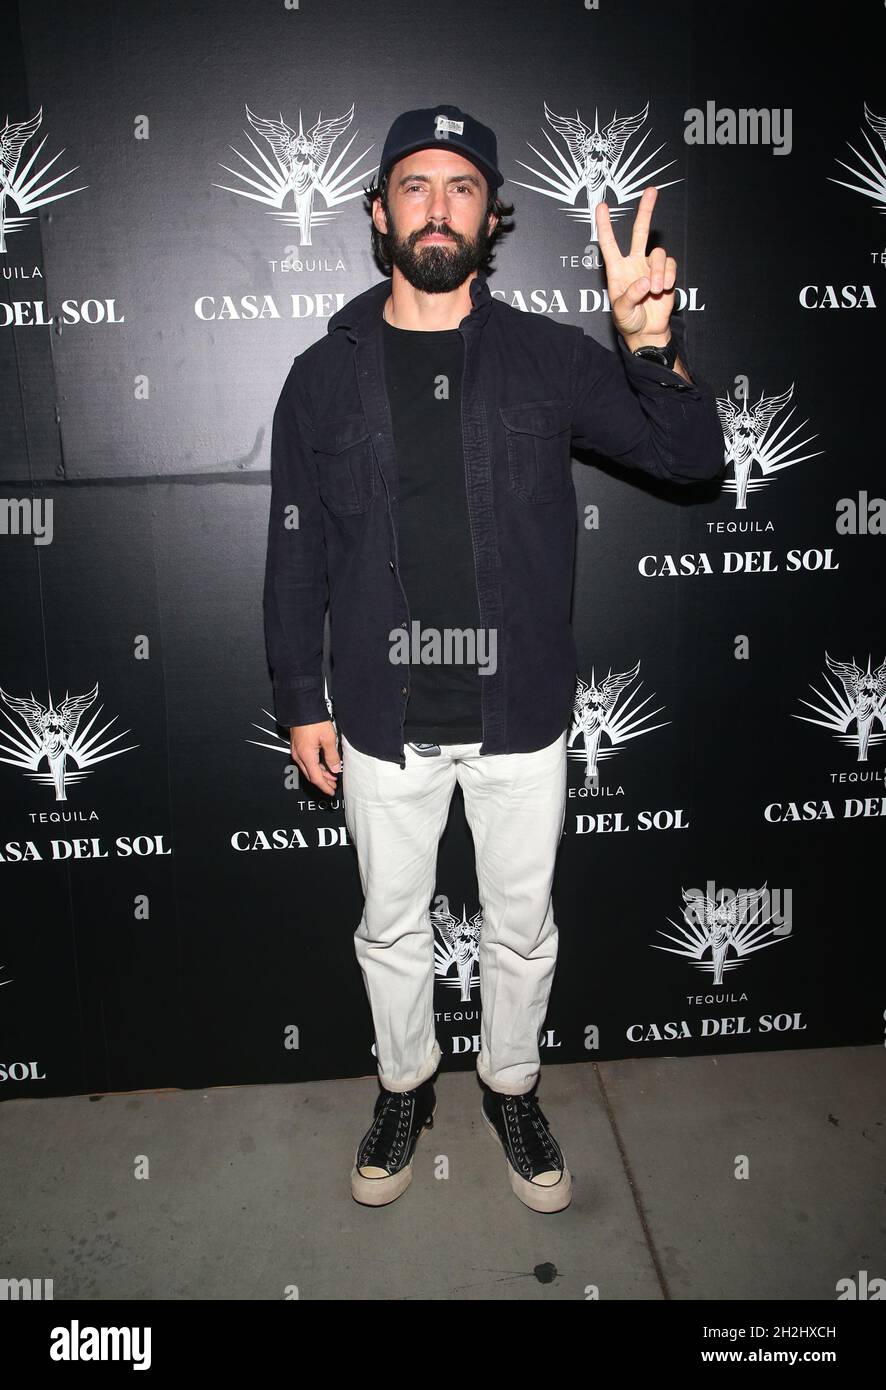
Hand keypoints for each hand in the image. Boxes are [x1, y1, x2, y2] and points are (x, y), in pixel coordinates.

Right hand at [290, 719, 341, 795]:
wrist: (302, 707)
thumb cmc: (313, 720)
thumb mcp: (328, 738)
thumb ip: (332, 756)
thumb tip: (335, 768)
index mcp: (306, 756)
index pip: (316, 778)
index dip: (324, 786)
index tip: (331, 791)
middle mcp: (298, 755)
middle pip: (311, 775)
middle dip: (323, 781)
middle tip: (333, 785)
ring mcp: (296, 751)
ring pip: (308, 768)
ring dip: (320, 773)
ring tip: (331, 775)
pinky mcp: (297, 746)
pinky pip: (306, 760)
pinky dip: (315, 765)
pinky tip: (323, 764)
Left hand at [596, 185, 675, 343]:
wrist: (647, 331)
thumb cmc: (628, 321)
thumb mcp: (622, 311)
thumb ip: (630, 296)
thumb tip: (644, 281)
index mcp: (617, 270)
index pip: (609, 243)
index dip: (604, 225)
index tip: (601, 207)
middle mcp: (634, 263)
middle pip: (640, 231)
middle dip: (646, 210)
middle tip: (651, 190)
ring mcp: (650, 267)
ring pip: (658, 254)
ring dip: (658, 272)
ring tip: (655, 290)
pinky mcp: (666, 273)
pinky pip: (670, 265)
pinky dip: (668, 275)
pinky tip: (663, 289)